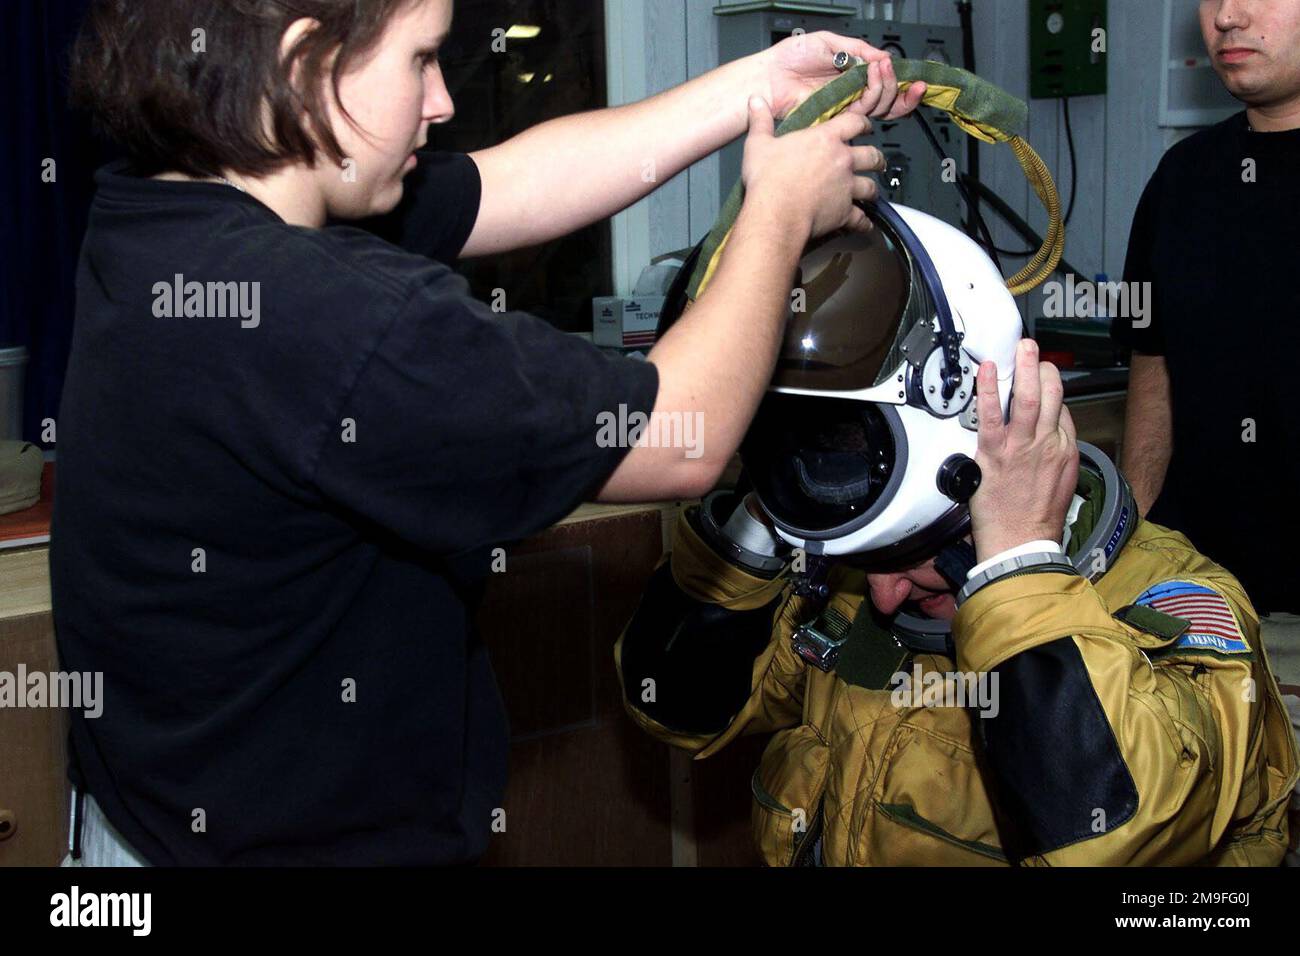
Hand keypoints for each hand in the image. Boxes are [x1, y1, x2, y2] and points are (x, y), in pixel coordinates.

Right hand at [741, 96, 884, 238]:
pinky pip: (861, 218)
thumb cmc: (767, 178)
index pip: (854, 123)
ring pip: (870, 186)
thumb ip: (760, 121)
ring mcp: (846, 187)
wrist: (776, 212)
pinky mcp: (844, 212)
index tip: (865, 127)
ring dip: (873, 189)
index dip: (862, 123)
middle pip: (871, 155)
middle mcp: (842, 161)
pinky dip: (865, 222)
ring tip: (873, 192)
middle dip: (876, 158)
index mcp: (825, 139)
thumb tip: (755, 100)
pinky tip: (866, 225)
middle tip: (877, 161)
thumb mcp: (758, 144)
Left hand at [762, 32, 926, 120]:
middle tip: (893, 69)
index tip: (916, 78)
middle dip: (898, 86)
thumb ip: (860, 50)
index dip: (902, 84)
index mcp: (851, 75)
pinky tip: (871, 78)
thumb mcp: (831, 42)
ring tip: (880, 69)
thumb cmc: (791, 57)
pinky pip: (862, 112)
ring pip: (879, 106)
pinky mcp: (835, 117)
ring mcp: (844, 107)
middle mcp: (850, 94)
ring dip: (885, 87)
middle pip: (887, 100)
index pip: (883, 84)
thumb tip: (884, 57)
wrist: (770, 75)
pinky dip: (872, 95)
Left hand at [969, 340, 1080, 563]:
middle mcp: (1048, 443)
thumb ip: (1056, 456)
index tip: (1042, 377)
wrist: (1022, 544)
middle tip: (1033, 350)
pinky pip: (992, 415)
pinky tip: (987, 371)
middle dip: (1044, 368)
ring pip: (1029, 398)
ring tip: (1021, 348)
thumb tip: (1050, 437)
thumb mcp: (1061, 484)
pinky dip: (990, 390)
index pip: (1063, 409)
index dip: (1052, 388)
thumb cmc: (1036, 520)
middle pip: (1053, 395)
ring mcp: (1022, 447)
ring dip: (1026, 367)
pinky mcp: (995, 454)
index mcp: (1065, 450)